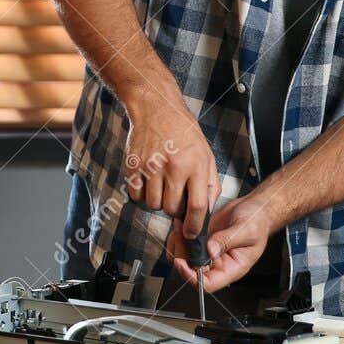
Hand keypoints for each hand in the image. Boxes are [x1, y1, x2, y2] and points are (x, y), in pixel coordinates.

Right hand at [121, 93, 218, 241]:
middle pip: (171, 209)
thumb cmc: (184, 133)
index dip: (194, 225)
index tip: (191, 233)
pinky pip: (136, 194)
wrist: (156, 109)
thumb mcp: (206, 155)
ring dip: (158, 202)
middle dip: (175, 210)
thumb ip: (210, 184)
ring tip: (163, 185)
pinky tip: (149, 181)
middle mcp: (173, 167)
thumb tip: (206, 211)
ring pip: (153, 204)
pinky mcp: (134, 166)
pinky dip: (142, 194)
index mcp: (195, 165)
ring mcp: (151, 166)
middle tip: (176, 197)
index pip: (197, 206)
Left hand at [167, 196, 278, 291]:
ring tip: (181, 228)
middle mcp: (217, 264)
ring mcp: (208, 252)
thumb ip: (228, 240)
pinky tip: (182, 224)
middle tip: (180, 238)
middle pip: (192, 272)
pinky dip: (178, 236)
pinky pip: (184, 245)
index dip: (192, 278)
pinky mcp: (202, 241)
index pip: (208, 284)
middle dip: (182, 257)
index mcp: (231, 269)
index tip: (183, 263)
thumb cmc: (257, 222)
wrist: (254, 209)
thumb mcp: (246, 230)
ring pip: (185, 258)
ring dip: (178, 245)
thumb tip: (211, 250)